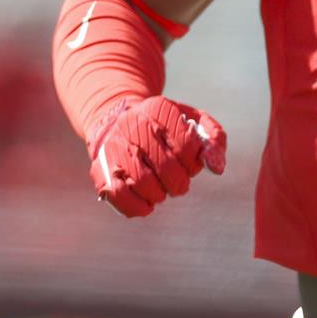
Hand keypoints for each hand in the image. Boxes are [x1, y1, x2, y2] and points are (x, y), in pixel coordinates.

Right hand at [86, 96, 227, 217]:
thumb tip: (216, 169)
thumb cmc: (164, 127)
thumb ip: (213, 140)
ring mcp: (115, 147)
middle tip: (178, 184)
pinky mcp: (100, 169)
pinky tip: (147, 205)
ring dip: (160, 195)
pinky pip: (119, 196)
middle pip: (166, 167)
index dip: (194, 162)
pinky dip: (138, 207)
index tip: (189, 163)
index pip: (187, 145)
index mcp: (160, 109)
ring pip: (142, 182)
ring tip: (162, 192)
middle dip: (179, 183)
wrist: (116, 120)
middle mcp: (134, 125)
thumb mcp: (192, 122)